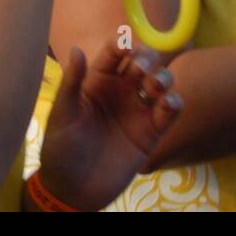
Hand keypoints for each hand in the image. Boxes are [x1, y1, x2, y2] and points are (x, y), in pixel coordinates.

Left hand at [37, 41, 181, 211]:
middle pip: (143, 62)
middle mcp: (121, 90)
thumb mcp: (62, 114)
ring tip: (155, 87)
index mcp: (97, 81)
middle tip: (141, 70)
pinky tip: (167, 105)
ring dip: (163, 77)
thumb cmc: (61, 148)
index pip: (114, 53)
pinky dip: (175, 103)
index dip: (122, 46)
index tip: (125, 48)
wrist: (73, 190)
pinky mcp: (152, 132)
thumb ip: (71, 83)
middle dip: (147, 59)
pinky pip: (170, 111)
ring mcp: (138, 110)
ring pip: (161, 82)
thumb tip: (76, 49)